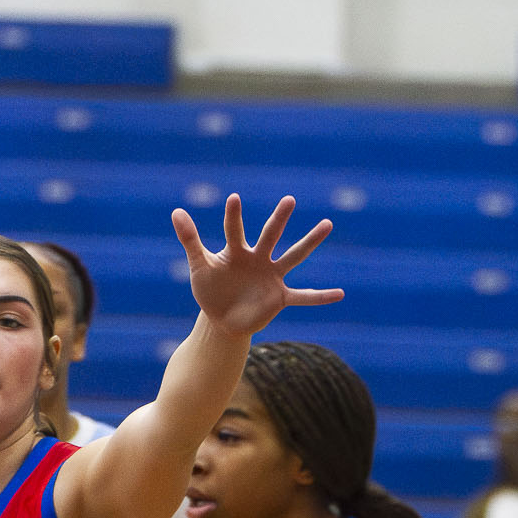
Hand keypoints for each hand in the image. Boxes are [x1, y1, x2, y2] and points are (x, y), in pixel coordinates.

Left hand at [172, 194, 341, 337]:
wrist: (221, 320)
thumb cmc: (210, 289)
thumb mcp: (198, 266)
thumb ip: (190, 239)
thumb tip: (176, 211)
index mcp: (237, 252)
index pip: (234, 230)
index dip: (232, 216)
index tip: (233, 198)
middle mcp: (258, 259)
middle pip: (270, 236)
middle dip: (278, 219)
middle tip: (288, 200)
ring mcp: (271, 277)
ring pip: (293, 256)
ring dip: (310, 242)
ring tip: (327, 224)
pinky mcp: (278, 298)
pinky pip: (303, 297)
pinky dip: (320, 296)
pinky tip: (340, 294)